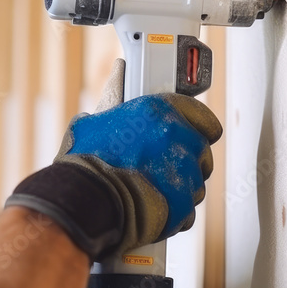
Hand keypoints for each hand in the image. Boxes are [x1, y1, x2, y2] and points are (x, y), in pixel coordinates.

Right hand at [5, 59, 221, 260]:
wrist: (82, 200)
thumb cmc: (83, 163)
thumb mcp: (93, 122)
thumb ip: (112, 98)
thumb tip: (118, 74)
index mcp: (159, 111)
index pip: (204, 118)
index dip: (198, 130)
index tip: (191, 137)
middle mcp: (176, 138)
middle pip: (202, 153)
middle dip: (186, 162)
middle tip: (162, 170)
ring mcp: (183, 172)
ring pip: (196, 183)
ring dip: (181, 189)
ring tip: (153, 192)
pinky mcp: (183, 203)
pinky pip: (189, 210)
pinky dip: (174, 213)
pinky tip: (153, 209)